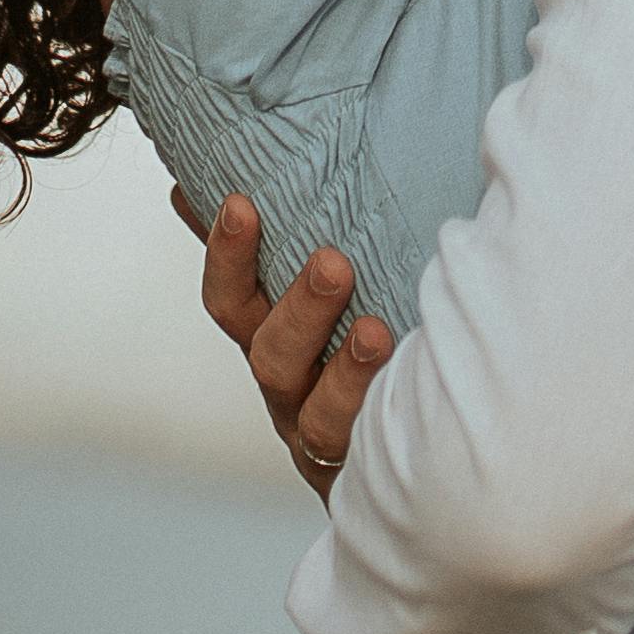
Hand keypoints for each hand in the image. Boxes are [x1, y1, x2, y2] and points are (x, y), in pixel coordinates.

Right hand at [187, 188, 393, 499]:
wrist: (414, 440)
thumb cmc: (360, 331)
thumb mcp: (323, 281)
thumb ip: (283, 228)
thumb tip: (218, 165)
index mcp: (269, 335)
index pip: (231, 298)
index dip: (229, 255)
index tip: (241, 203)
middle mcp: (290, 387)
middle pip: (272, 356)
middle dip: (300, 310)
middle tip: (332, 264)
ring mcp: (325, 434)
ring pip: (320, 414)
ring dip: (346, 371)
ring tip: (377, 332)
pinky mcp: (369, 469)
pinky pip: (373, 452)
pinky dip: (388, 416)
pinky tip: (414, 379)